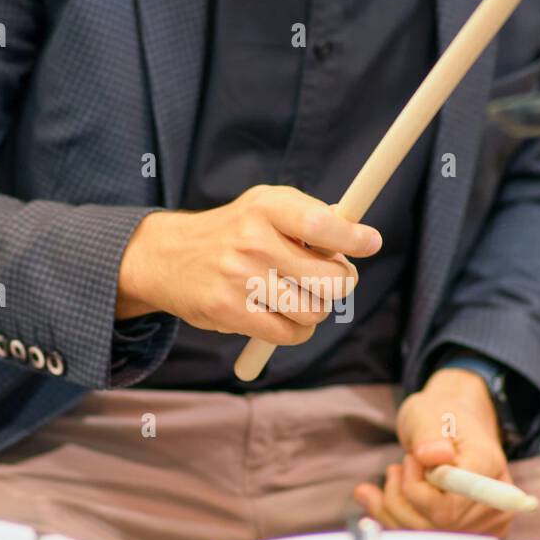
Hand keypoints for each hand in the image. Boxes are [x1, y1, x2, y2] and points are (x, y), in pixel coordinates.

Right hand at [116, 185, 381, 344]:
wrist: (168, 257)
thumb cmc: (234, 231)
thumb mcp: (265, 206)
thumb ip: (311, 217)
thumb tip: (360, 236)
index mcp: (266, 206)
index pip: (320, 224)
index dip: (352, 238)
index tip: (371, 242)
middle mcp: (252, 239)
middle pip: (330, 279)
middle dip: (341, 284)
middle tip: (330, 280)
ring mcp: (239, 277)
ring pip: (315, 311)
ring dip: (316, 309)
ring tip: (298, 296)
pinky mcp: (229, 310)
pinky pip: (290, 334)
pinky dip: (298, 331)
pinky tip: (285, 316)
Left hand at [354, 368, 514, 536]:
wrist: (454, 429)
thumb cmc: (442, 417)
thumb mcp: (429, 414)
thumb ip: (429, 435)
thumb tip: (435, 456)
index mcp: (488, 470)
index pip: (448, 505)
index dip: (417, 489)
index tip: (412, 460)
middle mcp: (493, 505)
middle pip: (434, 524)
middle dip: (400, 496)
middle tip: (398, 467)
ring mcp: (482, 526)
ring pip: (422, 535)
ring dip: (392, 507)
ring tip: (393, 475)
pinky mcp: (466, 536)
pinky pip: (421, 539)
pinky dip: (392, 518)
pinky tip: (377, 497)